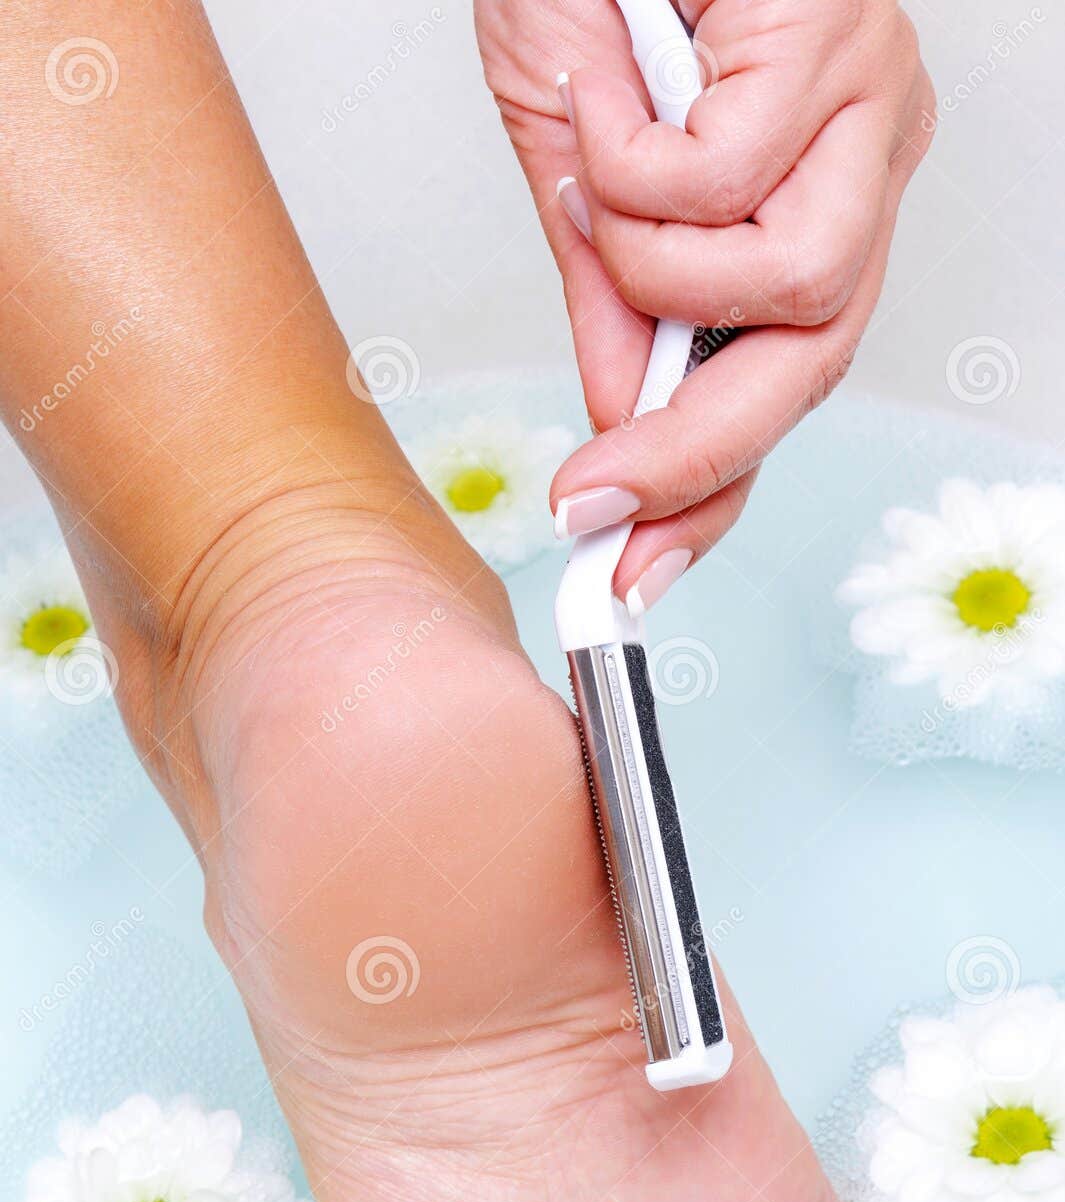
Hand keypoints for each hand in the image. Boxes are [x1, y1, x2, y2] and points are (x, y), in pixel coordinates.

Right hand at [476, 0, 934, 605]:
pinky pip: (729, 188)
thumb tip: (622, 427)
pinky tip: (610, 92)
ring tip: (591, 177)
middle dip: (691, 452)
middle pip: (813, 366)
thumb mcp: (582, 178)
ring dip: (653, 268)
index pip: (786, 383)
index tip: (634, 570)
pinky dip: (632, 165)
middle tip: (595, 498)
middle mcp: (862, 162)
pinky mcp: (841, 43)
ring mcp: (865, 104)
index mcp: (813, 204)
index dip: (709, 489)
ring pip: (791, 290)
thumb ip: (615, 306)